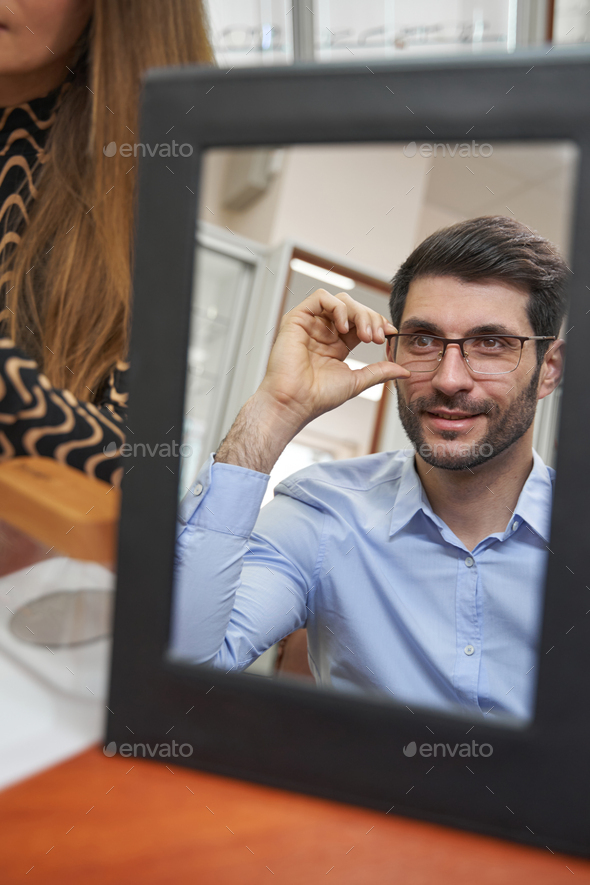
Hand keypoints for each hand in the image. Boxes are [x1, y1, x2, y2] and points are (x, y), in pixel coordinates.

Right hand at [215, 289, 409, 473]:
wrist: (295, 402)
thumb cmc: (318, 396)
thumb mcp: (357, 381)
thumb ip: (380, 371)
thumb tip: (405, 370)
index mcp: (337, 344)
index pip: (362, 322)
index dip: (378, 323)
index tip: (390, 333)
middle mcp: (324, 331)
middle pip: (354, 308)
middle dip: (371, 319)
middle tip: (377, 339)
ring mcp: (310, 324)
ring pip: (341, 301)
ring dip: (359, 313)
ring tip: (364, 336)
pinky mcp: (297, 318)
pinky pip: (321, 297)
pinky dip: (338, 308)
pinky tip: (345, 328)